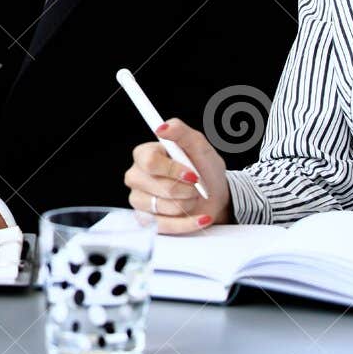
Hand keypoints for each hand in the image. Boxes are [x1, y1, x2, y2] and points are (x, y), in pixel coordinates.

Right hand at [123, 118, 232, 234]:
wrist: (216, 198)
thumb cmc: (205, 170)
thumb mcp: (200, 147)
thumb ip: (181, 132)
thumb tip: (161, 127)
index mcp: (145, 155)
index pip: (150, 162)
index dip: (173, 170)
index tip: (192, 174)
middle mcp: (137, 176)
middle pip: (158, 187)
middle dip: (185, 189)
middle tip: (195, 186)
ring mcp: (139, 200)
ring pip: (162, 207)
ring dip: (187, 204)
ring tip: (193, 198)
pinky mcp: (146, 221)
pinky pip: (165, 226)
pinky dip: (188, 223)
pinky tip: (199, 217)